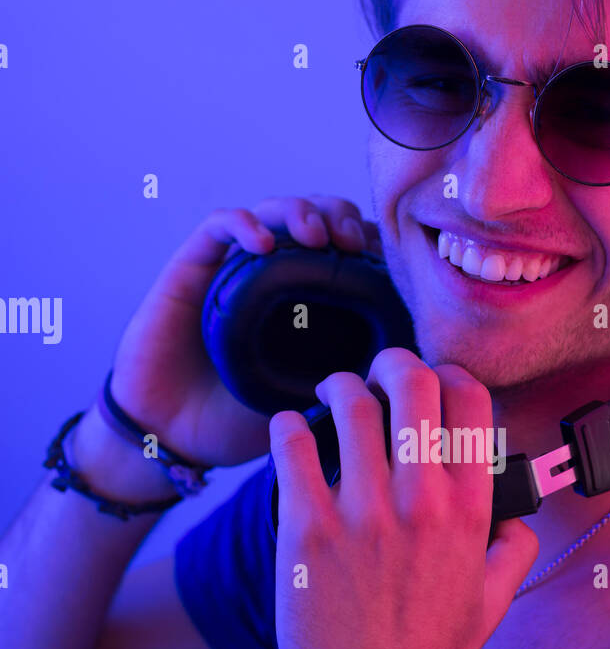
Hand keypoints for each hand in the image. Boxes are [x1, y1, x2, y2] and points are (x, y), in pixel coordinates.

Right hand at [106, 195, 382, 467]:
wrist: (172, 436)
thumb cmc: (240, 422)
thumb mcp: (308, 404)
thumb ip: (345, 381)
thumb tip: (398, 367)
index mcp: (312, 303)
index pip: (350, 250)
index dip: (374, 245)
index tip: (390, 265)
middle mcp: (276, 278)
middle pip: (318, 218)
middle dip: (342, 218)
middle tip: (354, 243)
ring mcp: (236, 268)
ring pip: (274, 212)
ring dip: (301, 212)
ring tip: (317, 235)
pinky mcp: (193, 267)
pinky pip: (219, 227)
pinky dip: (244, 225)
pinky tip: (263, 244)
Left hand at [269, 349, 538, 648]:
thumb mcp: (492, 605)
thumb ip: (513, 551)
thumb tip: (518, 519)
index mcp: (470, 513)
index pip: (471, 403)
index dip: (451, 374)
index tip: (433, 379)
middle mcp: (421, 504)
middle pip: (414, 385)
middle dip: (394, 363)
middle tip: (377, 372)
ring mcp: (363, 515)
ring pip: (351, 406)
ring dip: (340, 385)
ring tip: (331, 392)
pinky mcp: (307, 532)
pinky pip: (292, 448)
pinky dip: (288, 426)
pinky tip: (288, 429)